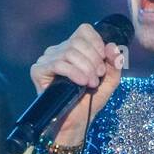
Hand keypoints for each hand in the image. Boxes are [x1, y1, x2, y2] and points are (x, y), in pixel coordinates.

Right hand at [30, 24, 125, 144]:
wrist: (76, 122)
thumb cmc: (90, 101)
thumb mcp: (109, 81)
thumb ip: (115, 63)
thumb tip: (112, 46)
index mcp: (74, 48)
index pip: (84, 30)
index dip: (97, 43)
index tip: (103, 62)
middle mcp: (58, 50)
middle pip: (78, 41)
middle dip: (94, 60)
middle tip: (98, 77)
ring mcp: (47, 60)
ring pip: (69, 52)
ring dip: (86, 68)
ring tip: (91, 84)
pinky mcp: (38, 71)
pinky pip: (58, 63)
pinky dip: (73, 72)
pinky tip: (81, 83)